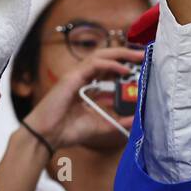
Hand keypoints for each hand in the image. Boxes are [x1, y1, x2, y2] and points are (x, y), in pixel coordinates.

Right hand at [20, 50, 138, 150]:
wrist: (47, 136)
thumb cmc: (67, 130)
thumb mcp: (100, 125)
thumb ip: (118, 121)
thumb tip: (137, 119)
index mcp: (87, 86)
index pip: (107, 69)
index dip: (123, 65)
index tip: (141, 68)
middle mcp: (82, 77)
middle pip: (105, 58)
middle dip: (125, 54)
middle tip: (143, 56)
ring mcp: (76, 75)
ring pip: (100, 55)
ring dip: (120, 54)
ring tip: (138, 57)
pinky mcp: (72, 77)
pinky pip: (94, 65)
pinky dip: (111, 65)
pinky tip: (124, 69)